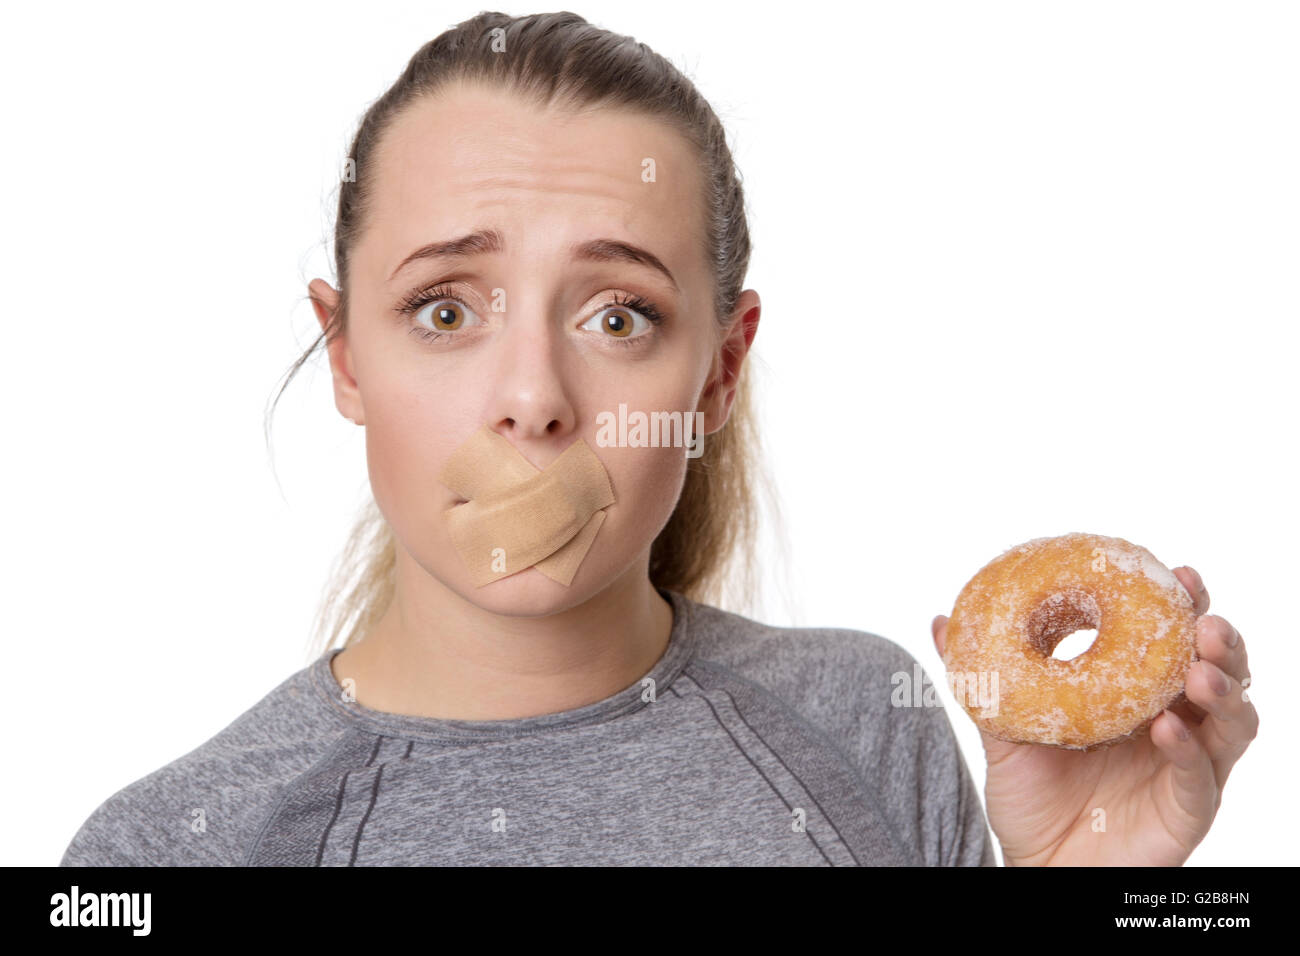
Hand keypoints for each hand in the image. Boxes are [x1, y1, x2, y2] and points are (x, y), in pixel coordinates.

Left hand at [931, 566, 1256, 865]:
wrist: (1035, 864)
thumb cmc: (1032, 796)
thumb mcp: (1003, 728)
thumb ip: (981, 677)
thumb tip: (941, 621)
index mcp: (1138, 694)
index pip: (1173, 640)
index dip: (1184, 605)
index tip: (1177, 574)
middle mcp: (1173, 722)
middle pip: (1218, 670)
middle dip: (1217, 638)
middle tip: (1203, 618)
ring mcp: (1186, 766)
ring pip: (1231, 721)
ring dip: (1222, 688)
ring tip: (1199, 671)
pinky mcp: (1187, 809)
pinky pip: (1200, 776)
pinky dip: (1189, 749)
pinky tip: (1166, 730)